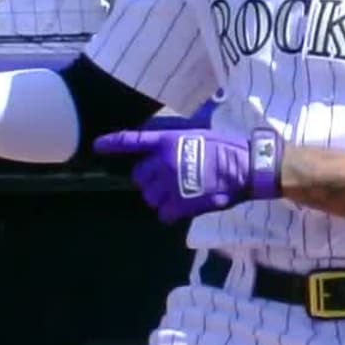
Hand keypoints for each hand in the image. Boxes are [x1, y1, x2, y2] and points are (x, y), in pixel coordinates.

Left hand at [92, 128, 283, 223]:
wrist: (247, 166)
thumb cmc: (229, 146)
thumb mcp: (201, 131)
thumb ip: (179, 137)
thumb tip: (170, 135)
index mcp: (168, 140)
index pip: (132, 141)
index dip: (112, 143)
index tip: (97, 146)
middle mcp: (164, 162)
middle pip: (139, 176)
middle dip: (151, 178)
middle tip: (170, 176)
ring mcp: (172, 185)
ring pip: (150, 197)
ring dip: (161, 196)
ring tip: (180, 191)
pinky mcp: (182, 204)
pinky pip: (164, 213)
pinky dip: (171, 212)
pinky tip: (184, 205)